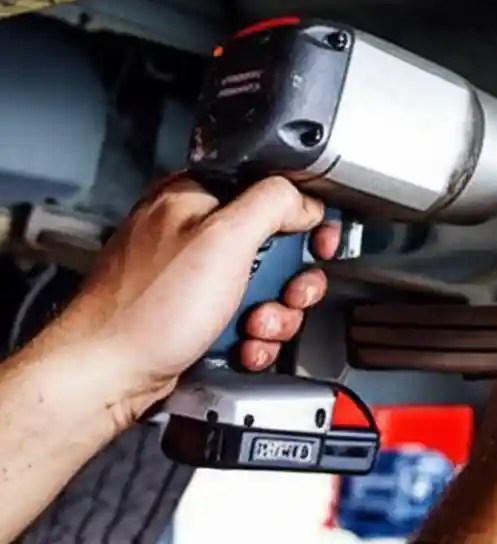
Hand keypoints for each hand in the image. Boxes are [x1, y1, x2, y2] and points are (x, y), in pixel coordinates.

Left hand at [44, 175, 338, 422]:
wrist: (107, 377)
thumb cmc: (145, 310)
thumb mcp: (223, 239)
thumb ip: (273, 203)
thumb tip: (304, 201)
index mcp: (196, 198)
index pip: (272, 191)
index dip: (304, 217)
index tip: (318, 242)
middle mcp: (194, 233)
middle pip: (278, 246)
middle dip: (290, 280)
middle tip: (287, 293)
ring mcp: (194, 278)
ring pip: (267, 288)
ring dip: (274, 315)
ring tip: (252, 326)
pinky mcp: (195, 315)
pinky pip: (246, 318)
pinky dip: (252, 337)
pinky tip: (238, 344)